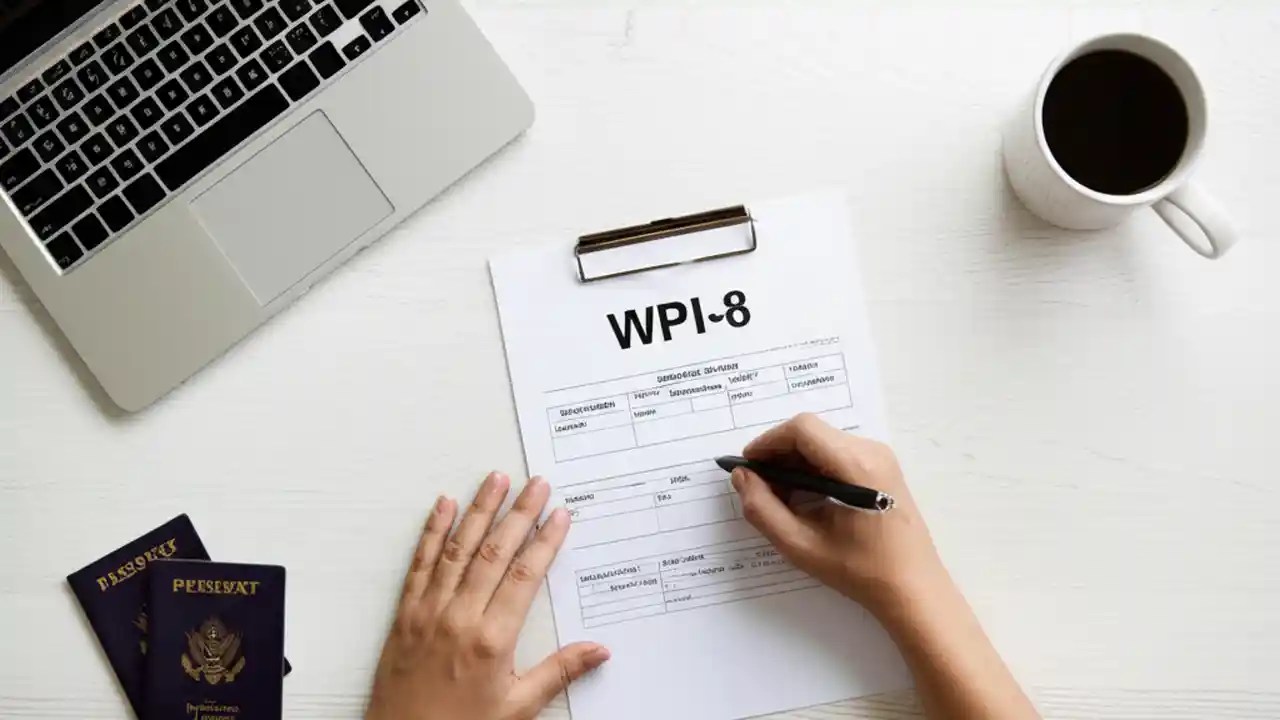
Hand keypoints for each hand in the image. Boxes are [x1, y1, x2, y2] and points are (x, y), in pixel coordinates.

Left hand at [366, 473, 609, 719]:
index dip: (545, 541)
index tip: (560, 515)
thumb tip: (598, 651)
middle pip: (494, 552)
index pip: (525, 576)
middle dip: (518, 513)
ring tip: (495, 480)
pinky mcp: (405, 614)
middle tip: (536, 484)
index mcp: (492, 639)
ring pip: (458, 548)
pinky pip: (421, 563)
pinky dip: (433, 531)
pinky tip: (443, 507)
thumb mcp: (517, 708)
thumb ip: (558, 672)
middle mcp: (459, 617)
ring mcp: (429, 611)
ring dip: (479, 510)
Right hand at [730, 414, 948, 620]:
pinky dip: (813, 468)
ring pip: (823, 442)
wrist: (913, 589)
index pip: (802, 429)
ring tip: (778, 497)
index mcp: (856, 465)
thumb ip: (763, 509)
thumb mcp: (801, 546)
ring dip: (794, 462)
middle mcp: (872, 451)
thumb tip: (742, 477)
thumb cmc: (860, 571)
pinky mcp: (882, 468)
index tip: (747, 467)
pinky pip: (837, 453)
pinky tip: (803, 498)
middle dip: (778, 454)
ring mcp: (880, 458)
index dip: (768, 442)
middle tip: (758, 486)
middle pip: (811, 433)